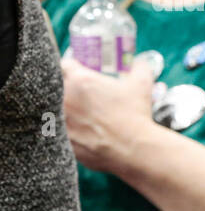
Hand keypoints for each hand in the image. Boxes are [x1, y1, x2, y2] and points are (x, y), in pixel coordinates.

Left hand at [61, 57, 155, 174]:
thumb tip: (141, 62)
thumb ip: (140, 68)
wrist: (132, 149)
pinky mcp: (61, 138)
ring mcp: (60, 119)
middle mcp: (65, 97)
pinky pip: (60, 130)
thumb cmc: (135, 115)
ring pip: (56, 109)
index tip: (81, 75)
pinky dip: (70, 130)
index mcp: (80, 80)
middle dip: (68, 89)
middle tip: (83, 96)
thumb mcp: (142, 86)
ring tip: (85, 117)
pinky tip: (86, 133)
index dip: (73, 68)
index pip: (65, 65)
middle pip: (57, 86)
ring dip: (68, 110)